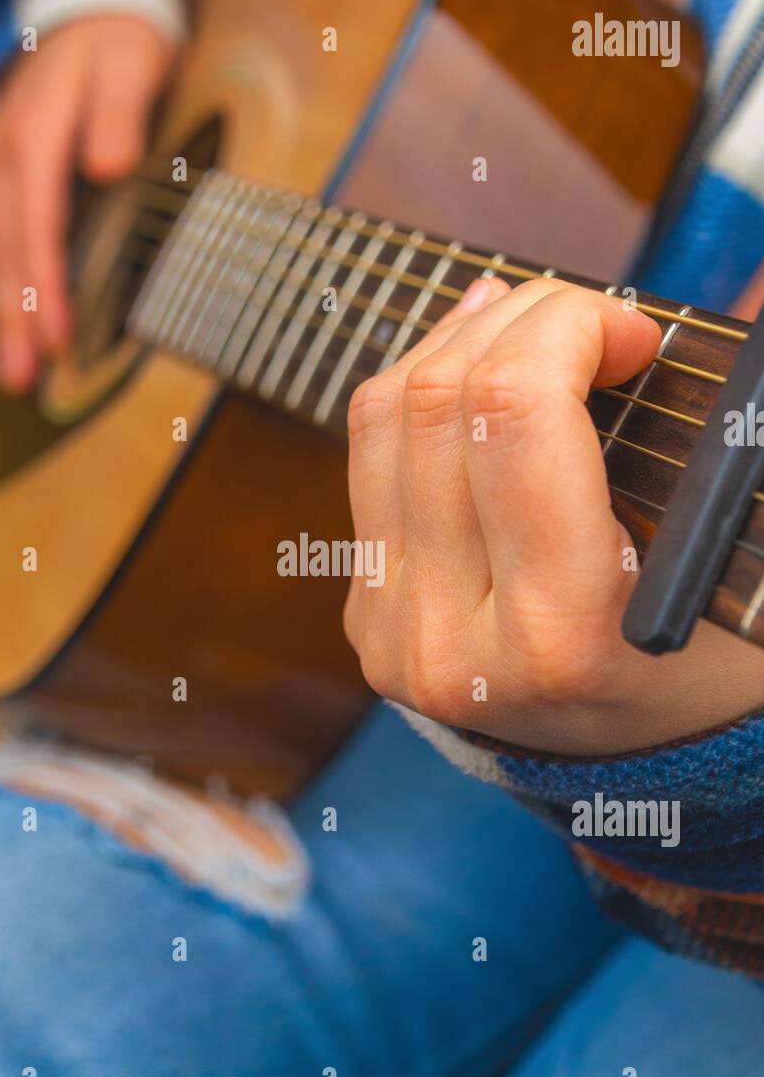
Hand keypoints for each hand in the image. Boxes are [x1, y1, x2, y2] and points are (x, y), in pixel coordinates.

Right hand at [0, 15, 177, 391]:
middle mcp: (6, 153)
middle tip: (21, 378)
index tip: (58, 333)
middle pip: (5, 246)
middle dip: (13, 315)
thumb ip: (121, 112)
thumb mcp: (131, 60)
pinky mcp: (12, 179)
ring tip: (14, 374)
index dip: (46, 282)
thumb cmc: (119, 40)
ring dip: (3, 313)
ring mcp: (3, 167)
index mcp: (33, 131)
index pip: (36, 221)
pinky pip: (4, 241)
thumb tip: (111, 165)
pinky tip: (15, 329)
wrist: (91, 7)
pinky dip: (7, 287)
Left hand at [344, 277, 763, 754]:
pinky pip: (367, 463)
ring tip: (521, 319)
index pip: (515, 416)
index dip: (570, 327)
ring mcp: (393, 633)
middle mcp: (452, 642)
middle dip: (518, 320)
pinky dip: (419, 393)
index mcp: (560, 637)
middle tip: (586, 318)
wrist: (627, 759)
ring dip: (456, 340)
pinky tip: (471, 373)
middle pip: (439, 403)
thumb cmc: (699, 661)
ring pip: (383, 419)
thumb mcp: (711, 561)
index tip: (633, 332)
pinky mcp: (366, 617)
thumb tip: (624, 325)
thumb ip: (692, 452)